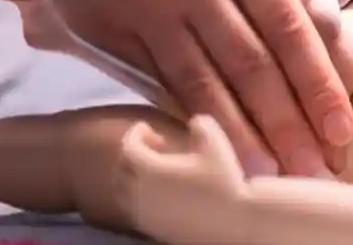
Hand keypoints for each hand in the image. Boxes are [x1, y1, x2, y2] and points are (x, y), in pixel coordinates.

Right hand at [13, 0, 352, 177]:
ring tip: (271, 181)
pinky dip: (182, 116)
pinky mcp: (104, 24)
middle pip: (253, 65)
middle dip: (290, 124)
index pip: (289, 24)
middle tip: (320, 174)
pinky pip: (152, 77)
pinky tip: (205, 150)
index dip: (318, 80)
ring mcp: (145, 4)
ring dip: (240, 137)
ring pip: (202, 83)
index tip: (344, 124)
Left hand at [120, 116, 246, 241]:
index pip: (128, 146)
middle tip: (153, 147)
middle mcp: (138, 193)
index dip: (136, 133)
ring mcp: (143, 214)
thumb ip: (201, 124)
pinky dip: (141, 197)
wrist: (230, 225)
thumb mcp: (216, 143)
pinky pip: (136, 210)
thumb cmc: (222, 182)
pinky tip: (164, 194)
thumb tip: (194, 122)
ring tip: (156, 172)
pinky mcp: (151, 230)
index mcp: (148, 169)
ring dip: (134, 177)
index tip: (148, 128)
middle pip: (122, 169)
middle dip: (133, 154)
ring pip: (125, 192)